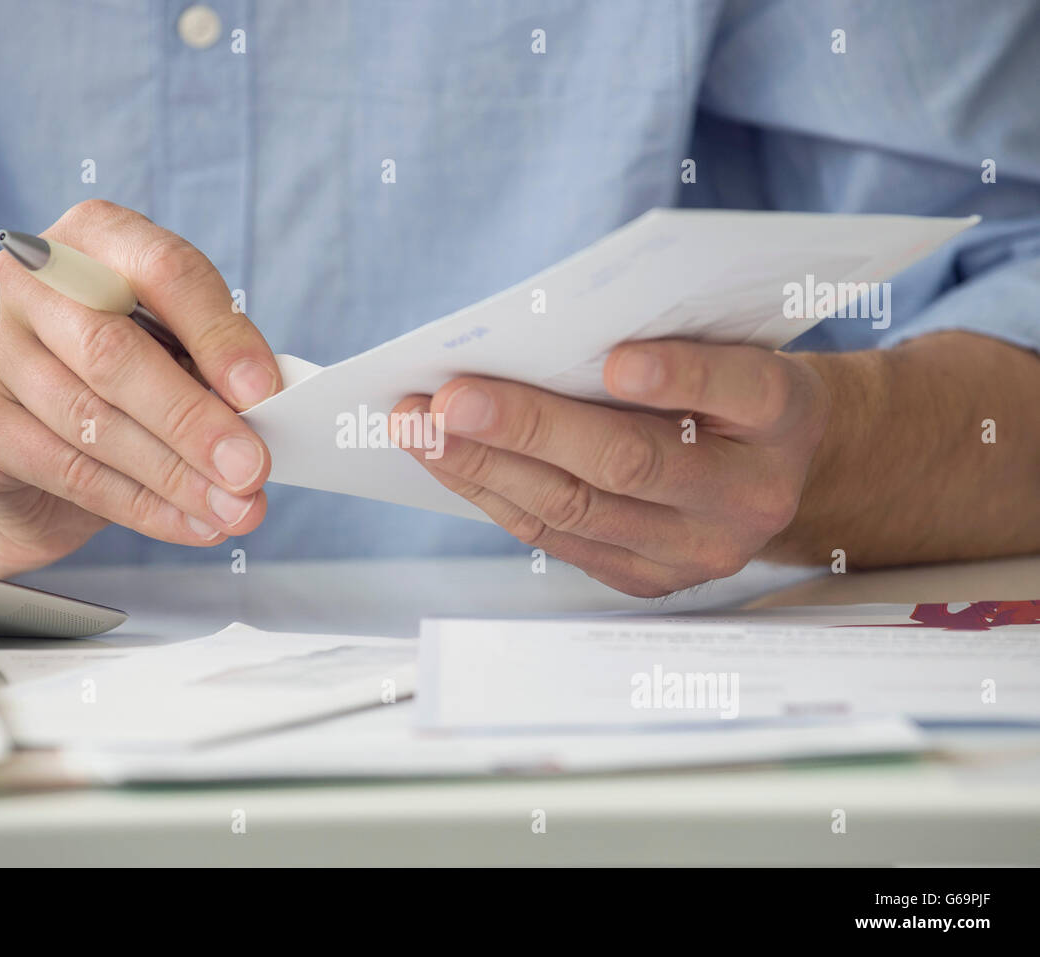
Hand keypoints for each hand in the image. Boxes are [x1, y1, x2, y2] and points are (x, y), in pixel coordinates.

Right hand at [0, 200, 277, 574]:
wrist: (16, 449)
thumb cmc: (112, 384)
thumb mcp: (168, 354)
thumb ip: (209, 368)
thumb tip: (263, 412)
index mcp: (94, 237)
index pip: (164, 270)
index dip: (219, 334)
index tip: (266, 392)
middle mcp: (29, 278)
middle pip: (115, 352)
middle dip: (194, 420)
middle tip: (252, 468)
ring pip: (92, 420)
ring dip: (176, 476)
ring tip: (235, 509)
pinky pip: (69, 470)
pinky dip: (142, 505)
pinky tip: (191, 524)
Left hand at [393, 340, 830, 596]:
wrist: (780, 468)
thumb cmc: (731, 388)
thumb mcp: (730, 344)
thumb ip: (668, 338)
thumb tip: (537, 338)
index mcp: (782, 415)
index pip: (739, 389)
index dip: (679, 376)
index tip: (616, 360)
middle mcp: (748, 494)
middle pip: (629, 462)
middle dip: (527, 429)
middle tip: (450, 399)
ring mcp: (697, 550)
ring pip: (577, 510)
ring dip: (484, 467)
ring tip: (420, 428)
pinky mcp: (649, 579)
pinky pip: (557, 538)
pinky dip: (493, 495)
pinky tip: (447, 461)